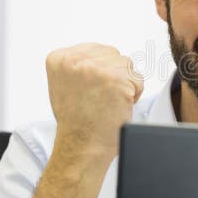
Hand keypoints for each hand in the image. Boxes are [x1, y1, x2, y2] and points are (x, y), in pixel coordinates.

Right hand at [45, 43, 143, 157]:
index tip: (90, 91)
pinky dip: (134, 94)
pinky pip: (138, 80)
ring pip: (127, 66)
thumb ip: (79, 65)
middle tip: (100, 99)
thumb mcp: (65, 84)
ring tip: (107, 103)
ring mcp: (95, 68)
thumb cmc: (77, 121)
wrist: (82, 146)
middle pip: (113, 55)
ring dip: (125, 85)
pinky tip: (117, 106)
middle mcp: (75, 60)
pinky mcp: (116, 79)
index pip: (97, 50)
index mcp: (59, 58)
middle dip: (114, 76)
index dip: (101, 73)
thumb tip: (102, 54)